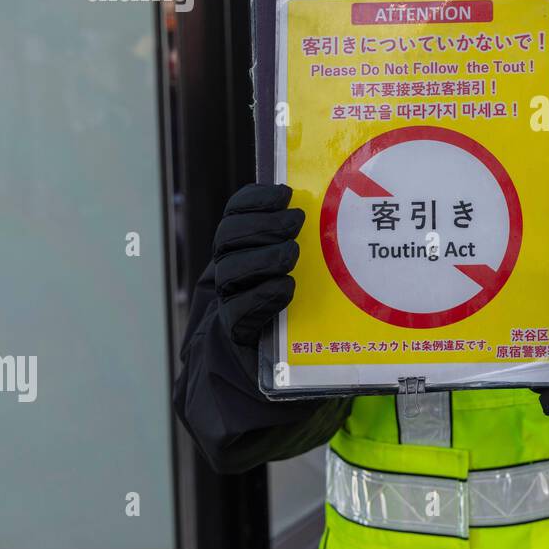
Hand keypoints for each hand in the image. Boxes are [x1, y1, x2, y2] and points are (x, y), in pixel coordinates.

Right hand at [213, 183, 304, 345]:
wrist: (265, 354)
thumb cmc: (288, 297)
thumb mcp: (293, 263)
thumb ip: (296, 239)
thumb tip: (320, 208)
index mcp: (239, 245)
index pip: (235, 212)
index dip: (255, 199)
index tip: (285, 193)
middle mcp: (228, 267)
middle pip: (227, 237)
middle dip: (263, 224)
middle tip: (295, 222)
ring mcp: (228, 298)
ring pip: (230, 271)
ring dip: (264, 258)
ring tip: (292, 254)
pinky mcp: (235, 329)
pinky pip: (238, 310)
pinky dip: (263, 295)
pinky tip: (286, 286)